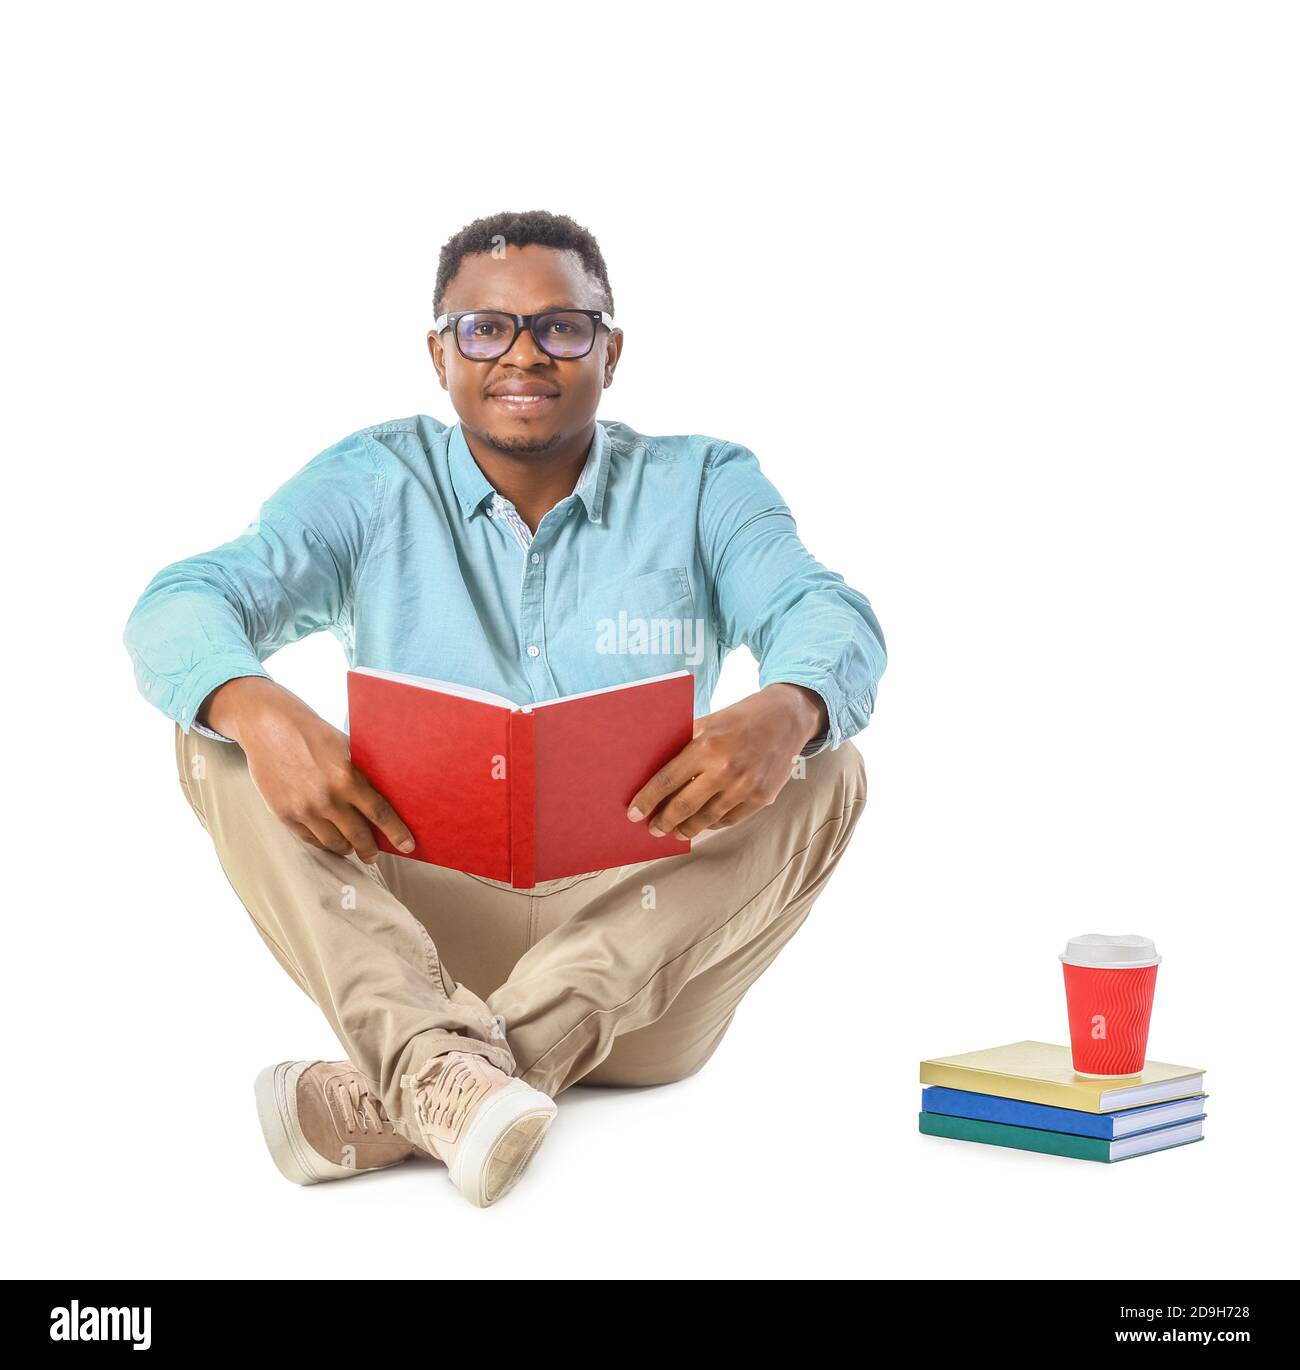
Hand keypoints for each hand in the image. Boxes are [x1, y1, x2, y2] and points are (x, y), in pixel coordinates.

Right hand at [200, 676, 414, 862]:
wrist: (268, 726)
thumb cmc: (311, 732)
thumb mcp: (346, 748)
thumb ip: (362, 774)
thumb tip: (386, 797)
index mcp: (347, 778)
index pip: (380, 814)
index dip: (396, 833)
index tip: (407, 846)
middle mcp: (327, 798)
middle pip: (358, 835)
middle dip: (370, 850)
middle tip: (375, 855)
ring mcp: (304, 809)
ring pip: (333, 843)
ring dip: (347, 848)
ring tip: (352, 848)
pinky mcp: (284, 814)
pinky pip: (310, 839)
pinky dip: (323, 843)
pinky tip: (330, 840)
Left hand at [626, 683, 826, 839]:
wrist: (786, 719)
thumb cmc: (741, 718)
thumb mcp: (709, 722)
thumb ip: (685, 745)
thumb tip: (654, 770)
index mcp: (706, 746)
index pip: (667, 780)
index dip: (648, 800)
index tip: (634, 814)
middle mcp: (725, 769)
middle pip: (684, 806)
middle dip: (664, 821)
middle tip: (654, 829)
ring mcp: (745, 786)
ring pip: (707, 818)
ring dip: (688, 828)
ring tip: (677, 831)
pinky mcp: (762, 798)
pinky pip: (730, 819)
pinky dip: (713, 824)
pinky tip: (704, 823)